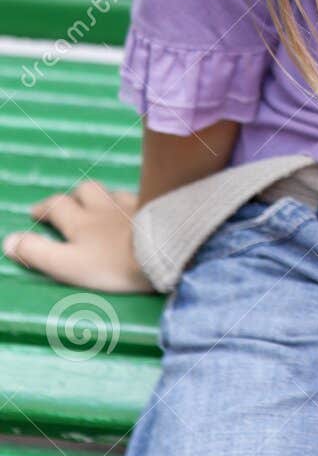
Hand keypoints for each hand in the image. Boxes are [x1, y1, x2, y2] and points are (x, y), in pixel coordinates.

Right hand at [1, 179, 157, 293]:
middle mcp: (104, 207)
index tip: (36, 212)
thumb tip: (8, 241)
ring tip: (101, 205)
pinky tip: (137, 207)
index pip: (56, 206)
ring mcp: (133, 206)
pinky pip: (142, 197)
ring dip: (102, 196)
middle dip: (73, 196)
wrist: (164, 250)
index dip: (44, 208)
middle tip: (68, 205)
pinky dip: (132, 201)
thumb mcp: (67, 264)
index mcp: (80, 221)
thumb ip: (38, 253)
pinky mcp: (157, 210)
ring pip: (113, 192)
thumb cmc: (113, 263)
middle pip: (85, 191)